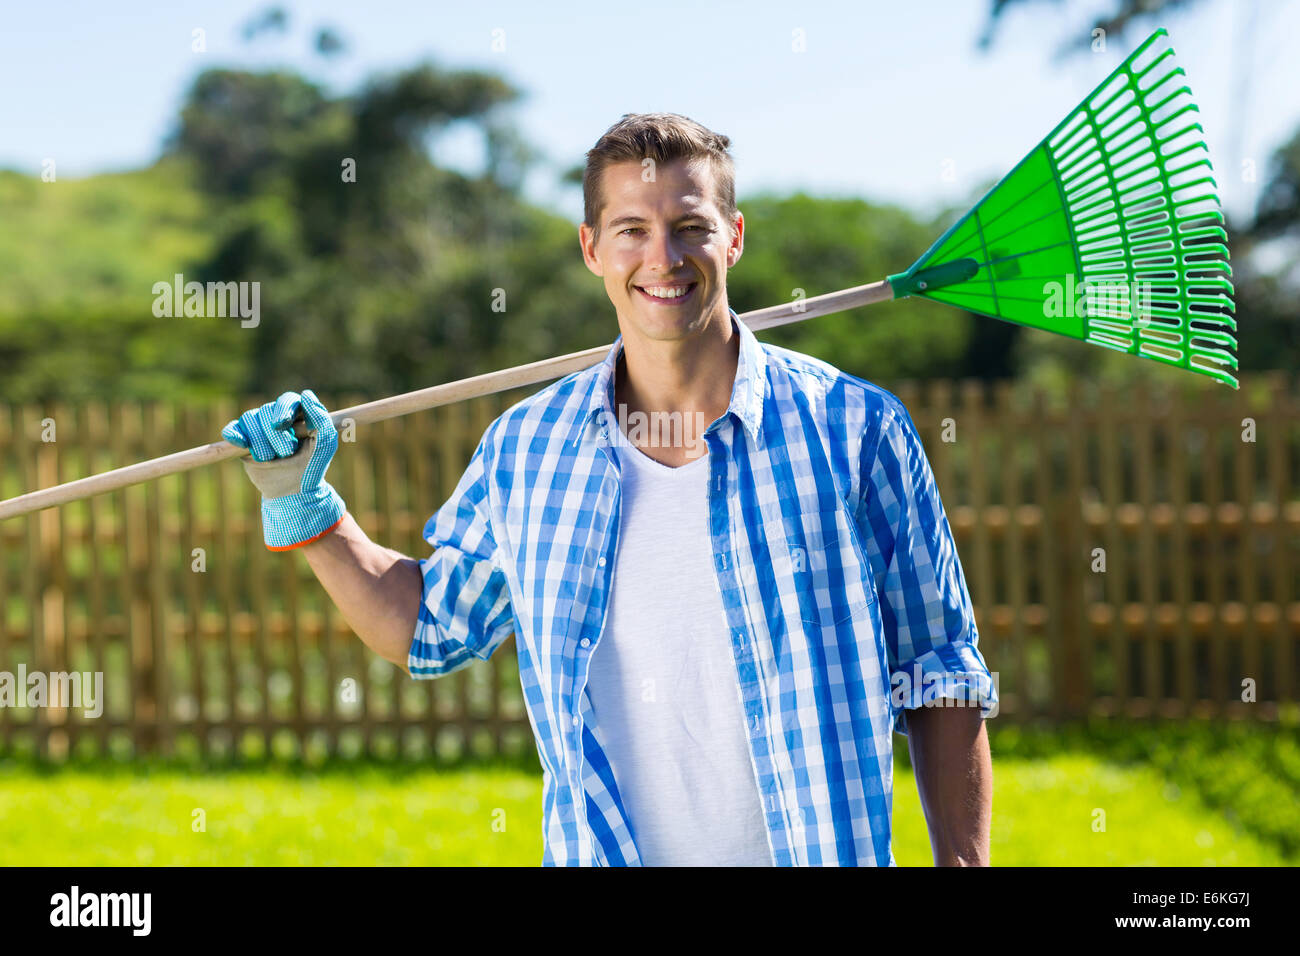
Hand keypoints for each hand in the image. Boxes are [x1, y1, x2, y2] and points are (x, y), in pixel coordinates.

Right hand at [221, 389, 346, 549]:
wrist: (294, 492)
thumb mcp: (324, 444)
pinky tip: (242, 444)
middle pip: (266, 411)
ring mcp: (257, 428)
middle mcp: (275, 417)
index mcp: (297, 414)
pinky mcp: (242, 440)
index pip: (287, 400)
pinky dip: (234, 434)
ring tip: (271, 459)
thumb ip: (321, 419)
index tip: (282, 425)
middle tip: (286, 453)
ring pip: (249, 419)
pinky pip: (231, 429)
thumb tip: (306, 394)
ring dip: (260, 441)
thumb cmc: (312, 466)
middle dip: (274, 434)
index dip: (283, 409)